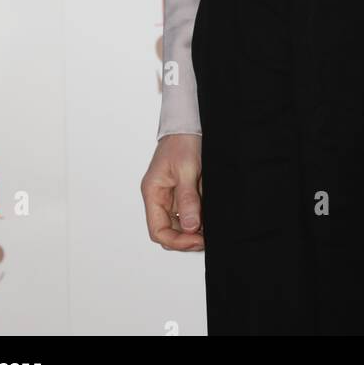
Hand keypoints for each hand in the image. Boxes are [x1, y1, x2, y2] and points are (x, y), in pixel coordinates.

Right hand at [141, 133, 203, 250]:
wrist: (189, 123)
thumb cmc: (183, 141)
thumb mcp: (187, 169)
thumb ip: (188, 199)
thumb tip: (190, 227)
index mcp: (153, 193)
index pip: (158, 231)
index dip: (177, 241)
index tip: (197, 240)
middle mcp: (159, 198)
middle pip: (168, 231)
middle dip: (186, 238)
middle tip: (207, 237)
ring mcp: (170, 196)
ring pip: (179, 225)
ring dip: (193, 230)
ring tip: (210, 228)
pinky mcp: (182, 193)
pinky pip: (187, 213)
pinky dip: (198, 218)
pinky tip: (209, 217)